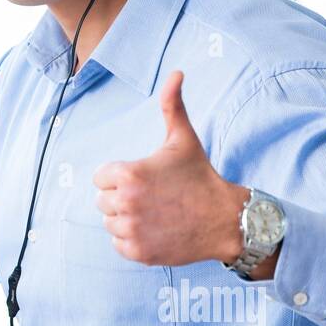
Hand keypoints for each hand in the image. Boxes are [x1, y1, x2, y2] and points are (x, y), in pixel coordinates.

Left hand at [93, 69, 249, 267]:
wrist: (225, 220)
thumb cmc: (200, 176)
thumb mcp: (183, 139)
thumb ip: (172, 104)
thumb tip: (176, 72)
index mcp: (127, 174)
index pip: (100, 178)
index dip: (121, 177)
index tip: (145, 179)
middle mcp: (125, 203)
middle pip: (103, 201)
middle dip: (123, 198)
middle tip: (153, 197)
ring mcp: (130, 230)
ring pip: (110, 223)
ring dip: (126, 220)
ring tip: (155, 213)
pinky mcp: (137, 252)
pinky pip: (119, 244)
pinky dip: (133, 240)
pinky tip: (156, 230)